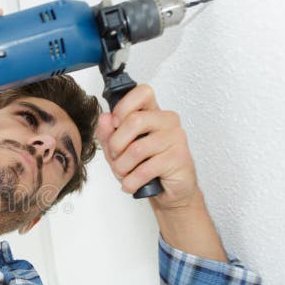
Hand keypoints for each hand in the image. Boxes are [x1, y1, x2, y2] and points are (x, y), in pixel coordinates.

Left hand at [95, 84, 200, 210]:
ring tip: (124, 174)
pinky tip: (132, 184)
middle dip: (116, 144)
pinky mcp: (179, 158)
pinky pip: (145, 169)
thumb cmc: (145, 168)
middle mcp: (167, 121)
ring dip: (122, 167)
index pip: (142, 92)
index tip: (115, 122)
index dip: (123, 106)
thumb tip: (105, 118)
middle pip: (134, 121)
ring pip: (137, 149)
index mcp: (153, 113)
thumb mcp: (119, 150)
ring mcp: (175, 138)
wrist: (168, 192)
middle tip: (116, 157)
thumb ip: (108, 134)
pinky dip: (131, 181)